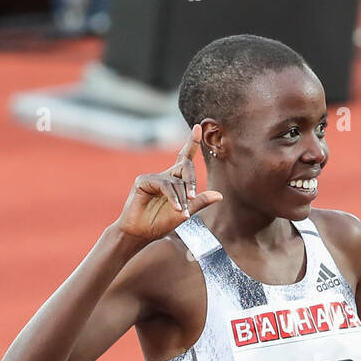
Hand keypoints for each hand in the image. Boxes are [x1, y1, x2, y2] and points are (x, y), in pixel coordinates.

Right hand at [115, 124, 222, 240]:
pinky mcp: (143, 181)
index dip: (192, 142)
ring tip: (181, 212)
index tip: (198, 127)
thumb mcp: (185, 213)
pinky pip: (164, 185)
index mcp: (175, 180)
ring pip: (175, 180)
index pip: (185, 158)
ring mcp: (153, 177)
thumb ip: (200, 202)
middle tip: (192, 197)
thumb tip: (220, 195)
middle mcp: (165, 176)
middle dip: (192, 180)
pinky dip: (173, 197)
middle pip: (185, 166)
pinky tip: (176, 209)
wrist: (141, 233)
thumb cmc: (160, 223)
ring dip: (181, 197)